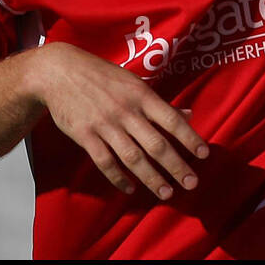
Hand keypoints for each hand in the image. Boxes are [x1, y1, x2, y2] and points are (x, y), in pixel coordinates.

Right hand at [26, 42, 208, 199]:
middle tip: (192, 183)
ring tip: (167, 193)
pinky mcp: (85, 135)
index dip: (189, 138)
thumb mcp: (134, 82)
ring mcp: (105, 125)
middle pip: (156, 144)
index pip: (172, 120)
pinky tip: (130, 189)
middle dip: (176, 166)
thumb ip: (159, 102)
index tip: (204, 154)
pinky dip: (118, 178)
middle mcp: (126, 111)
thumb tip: (189, 114)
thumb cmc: (102, 76)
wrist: (60, 72)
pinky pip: (105, 162)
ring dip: (151, 177)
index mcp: (141, 95)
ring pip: (133, 157)